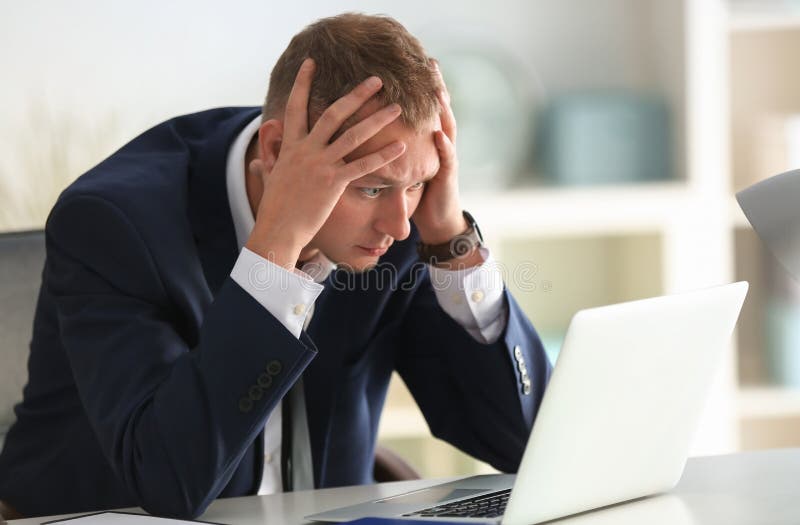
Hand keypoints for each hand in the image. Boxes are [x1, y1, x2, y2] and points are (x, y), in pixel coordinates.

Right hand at [246, 58, 405, 268]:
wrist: (278, 229)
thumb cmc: (275, 208)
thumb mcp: (270, 180)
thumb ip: (269, 165)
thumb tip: (258, 161)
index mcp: (290, 145)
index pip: (296, 106)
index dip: (303, 83)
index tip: (311, 62)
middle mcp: (306, 150)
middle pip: (334, 113)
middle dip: (357, 95)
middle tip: (376, 80)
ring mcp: (321, 165)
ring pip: (354, 135)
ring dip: (377, 119)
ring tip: (397, 107)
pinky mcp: (334, 182)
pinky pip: (364, 165)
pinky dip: (384, 155)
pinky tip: (401, 147)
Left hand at [412, 60, 481, 268]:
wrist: (437, 222)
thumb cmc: (418, 194)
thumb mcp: (404, 166)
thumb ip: (393, 147)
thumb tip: (370, 132)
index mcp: (427, 141)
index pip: (423, 108)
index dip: (418, 86)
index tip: (411, 61)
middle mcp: (440, 145)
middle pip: (439, 110)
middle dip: (437, 86)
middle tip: (431, 61)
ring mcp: (447, 160)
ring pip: (447, 129)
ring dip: (444, 110)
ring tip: (439, 90)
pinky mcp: (448, 178)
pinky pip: (447, 159)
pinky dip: (444, 147)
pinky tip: (439, 134)